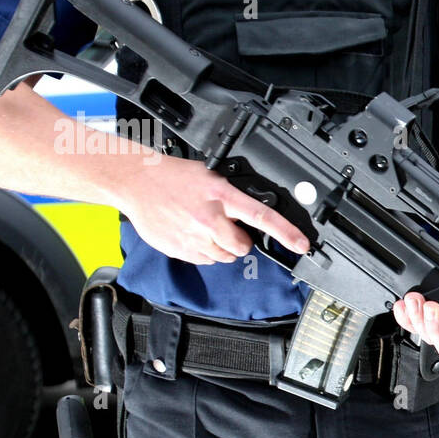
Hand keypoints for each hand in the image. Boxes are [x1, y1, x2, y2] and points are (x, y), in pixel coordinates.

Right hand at [117, 157, 309, 264]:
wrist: (135, 182)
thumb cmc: (173, 176)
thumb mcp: (211, 177)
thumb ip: (232, 197)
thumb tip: (254, 215)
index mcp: (221, 196)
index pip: (262, 216)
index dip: (286, 233)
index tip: (302, 245)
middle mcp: (209, 219)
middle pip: (242, 246)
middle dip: (241, 240)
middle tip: (228, 226)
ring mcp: (193, 237)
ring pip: (225, 257)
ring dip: (222, 247)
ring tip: (205, 227)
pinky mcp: (180, 250)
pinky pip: (205, 261)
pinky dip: (204, 252)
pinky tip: (191, 233)